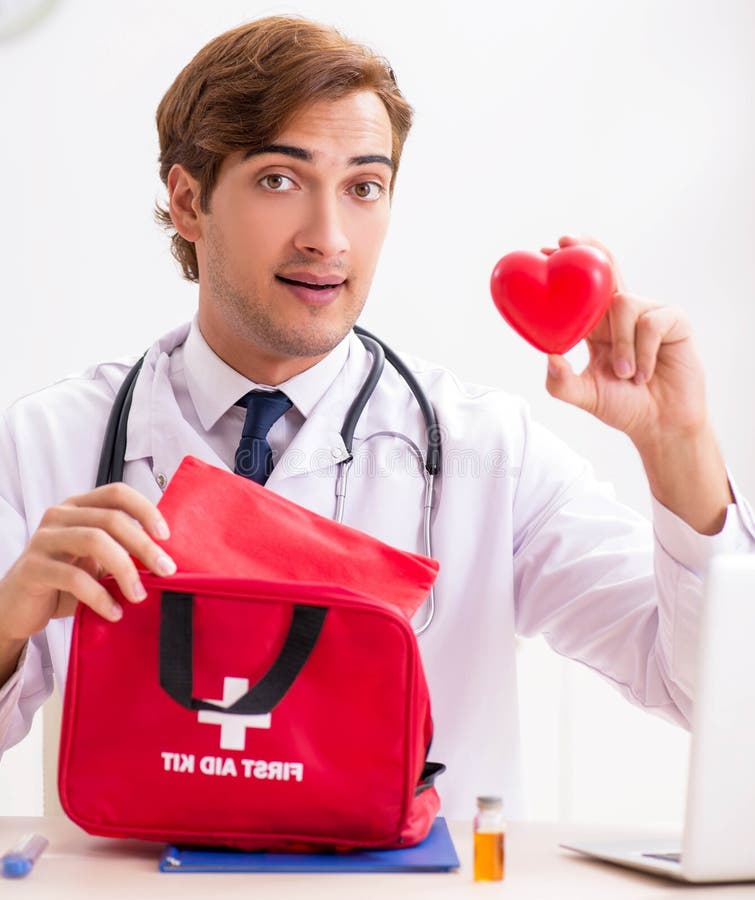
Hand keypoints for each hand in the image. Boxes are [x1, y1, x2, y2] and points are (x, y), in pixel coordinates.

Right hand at [0, 483, 176, 644]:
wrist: (18, 607)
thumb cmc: (63, 582)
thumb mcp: (97, 561)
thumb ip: (123, 552)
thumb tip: (165, 560)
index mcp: (79, 507)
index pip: (116, 493)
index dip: (144, 509)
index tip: (166, 535)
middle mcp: (60, 516)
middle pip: (111, 519)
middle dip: (144, 545)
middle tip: (165, 570)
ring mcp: (44, 539)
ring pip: (94, 541)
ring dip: (124, 570)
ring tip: (139, 595)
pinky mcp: (33, 567)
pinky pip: (74, 577)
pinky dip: (100, 596)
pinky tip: (114, 612)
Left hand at [542, 234, 707, 447]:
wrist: (660, 424)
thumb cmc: (624, 407)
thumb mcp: (585, 395)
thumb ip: (561, 381)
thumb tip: (546, 356)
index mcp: (598, 328)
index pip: (582, 290)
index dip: (569, 267)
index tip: (548, 249)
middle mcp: (623, 315)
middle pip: (608, 271)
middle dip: (589, 252)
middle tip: (567, 243)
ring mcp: (650, 315)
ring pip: (623, 305)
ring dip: (621, 345)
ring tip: (626, 374)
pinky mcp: (675, 321)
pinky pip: (651, 322)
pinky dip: (643, 352)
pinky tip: (645, 372)